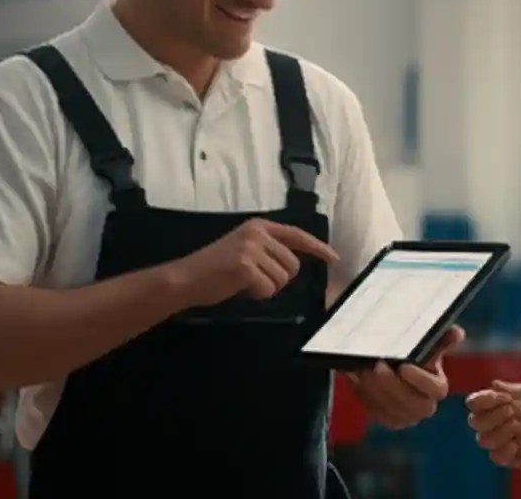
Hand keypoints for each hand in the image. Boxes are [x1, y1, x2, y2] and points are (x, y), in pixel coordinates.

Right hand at [175, 218, 337, 306]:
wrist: (186, 278)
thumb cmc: (215, 268)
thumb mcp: (245, 249)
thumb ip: (269, 250)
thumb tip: (294, 263)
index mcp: (259, 226)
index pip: (296, 235)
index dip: (318, 247)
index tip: (334, 258)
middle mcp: (257, 233)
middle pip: (292, 265)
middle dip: (278, 278)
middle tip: (254, 279)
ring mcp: (251, 249)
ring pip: (282, 279)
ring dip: (267, 287)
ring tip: (244, 282)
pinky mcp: (245, 266)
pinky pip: (268, 289)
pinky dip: (257, 294)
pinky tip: (239, 288)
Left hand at [346, 325, 464, 428]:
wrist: (393, 363)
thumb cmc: (414, 352)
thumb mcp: (427, 342)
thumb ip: (441, 338)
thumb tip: (458, 332)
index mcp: (438, 388)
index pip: (436, 390)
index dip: (420, 380)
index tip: (404, 366)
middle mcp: (424, 407)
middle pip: (412, 405)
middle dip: (393, 387)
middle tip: (378, 366)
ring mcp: (404, 417)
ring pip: (390, 409)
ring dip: (375, 390)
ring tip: (363, 369)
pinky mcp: (385, 418)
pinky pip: (374, 411)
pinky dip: (364, 394)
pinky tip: (356, 377)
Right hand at [466, 386, 517, 465]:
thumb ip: (516, 390)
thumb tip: (494, 384)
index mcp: (501, 405)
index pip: (475, 403)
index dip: (483, 400)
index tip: (506, 398)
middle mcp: (498, 423)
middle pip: (475, 422)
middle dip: (491, 415)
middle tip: (512, 411)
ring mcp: (505, 441)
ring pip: (484, 441)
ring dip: (498, 432)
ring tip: (517, 426)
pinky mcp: (514, 457)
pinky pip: (498, 458)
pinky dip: (503, 452)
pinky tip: (517, 446)